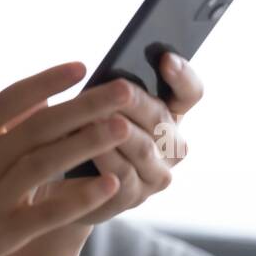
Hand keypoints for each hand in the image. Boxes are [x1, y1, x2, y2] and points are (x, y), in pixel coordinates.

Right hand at [0, 62, 138, 255]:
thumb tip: (44, 99)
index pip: (15, 96)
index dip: (50, 80)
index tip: (84, 65)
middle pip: (42, 125)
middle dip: (87, 105)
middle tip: (125, 90)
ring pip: (47, 162)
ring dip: (88, 142)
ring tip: (124, 128)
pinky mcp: (0, 231)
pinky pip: (46, 211)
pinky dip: (78, 197)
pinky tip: (108, 184)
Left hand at [26, 52, 204, 225]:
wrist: (65, 181)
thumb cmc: (86, 129)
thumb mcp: (101, 104)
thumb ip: (114, 90)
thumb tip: (113, 70)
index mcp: (170, 115)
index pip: (190, 91)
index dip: (182, 75)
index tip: (165, 58)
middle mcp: (172, 146)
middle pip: (160, 117)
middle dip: (136, 101)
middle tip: (116, 88)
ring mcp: (156, 174)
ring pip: (143, 147)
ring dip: (119, 130)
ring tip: (96, 115)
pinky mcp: (134, 197)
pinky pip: (123, 175)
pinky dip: (107, 159)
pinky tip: (91, 148)